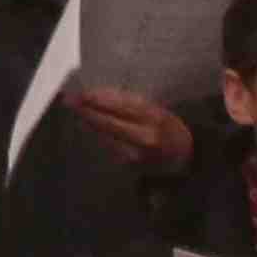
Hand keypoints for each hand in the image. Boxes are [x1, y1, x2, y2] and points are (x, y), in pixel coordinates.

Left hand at [65, 85, 194, 173]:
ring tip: (75, 108)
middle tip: (70, 99)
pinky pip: (108, 145)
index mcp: (155, 117)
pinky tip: (88, 125)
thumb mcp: (160, 110)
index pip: (120, 106)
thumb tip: (103, 95)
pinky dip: (97, 133)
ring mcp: (135, 153)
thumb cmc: (172, 129)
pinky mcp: (129, 164)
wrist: (186, 159)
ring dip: (88, 121)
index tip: (82, 92)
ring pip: (104, 134)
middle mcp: (144, 136)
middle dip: (87, 110)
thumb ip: (135, 104)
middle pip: (108, 121)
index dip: (99, 99)